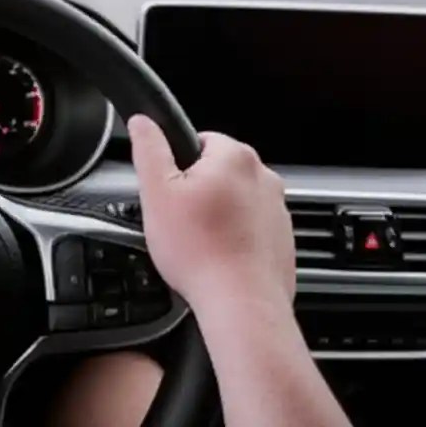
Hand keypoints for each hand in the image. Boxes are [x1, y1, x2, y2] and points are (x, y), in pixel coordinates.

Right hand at [128, 115, 294, 313]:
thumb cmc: (201, 252)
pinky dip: (235, 237)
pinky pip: (250, 227)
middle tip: (180, 220)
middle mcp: (263, 177)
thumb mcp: (157, 194)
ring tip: (200, 243)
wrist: (241, 303)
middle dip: (197, 192)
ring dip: (217, 215)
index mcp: (234, 157)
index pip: (199, 140)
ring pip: (235, 200)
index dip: (177, 166)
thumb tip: (143, 123)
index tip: (169, 192)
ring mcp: (278, 208)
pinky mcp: (282, 237)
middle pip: (218, 171)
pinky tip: (218, 256)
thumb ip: (149, 150)